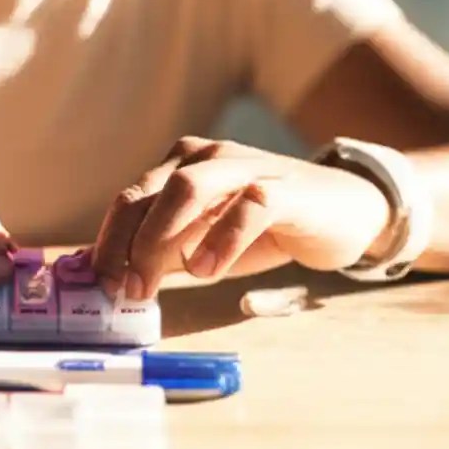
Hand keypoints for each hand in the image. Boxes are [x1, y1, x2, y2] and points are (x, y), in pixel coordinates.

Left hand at [91, 137, 391, 299]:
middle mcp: (206, 158)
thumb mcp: (207, 244)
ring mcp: (245, 167)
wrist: (349, 211)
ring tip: (151, 285)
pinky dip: (221, 239)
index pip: (130, 200)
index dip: (108, 242)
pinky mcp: (284, 188)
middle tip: (122, 290)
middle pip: (147, 194)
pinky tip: (207, 271)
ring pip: (186, 189)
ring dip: (159, 240)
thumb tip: (119, 282)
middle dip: (125, 245)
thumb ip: (168, 256)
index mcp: (182, 167)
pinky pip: (247, 206)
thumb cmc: (270, 229)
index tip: (99, 284)